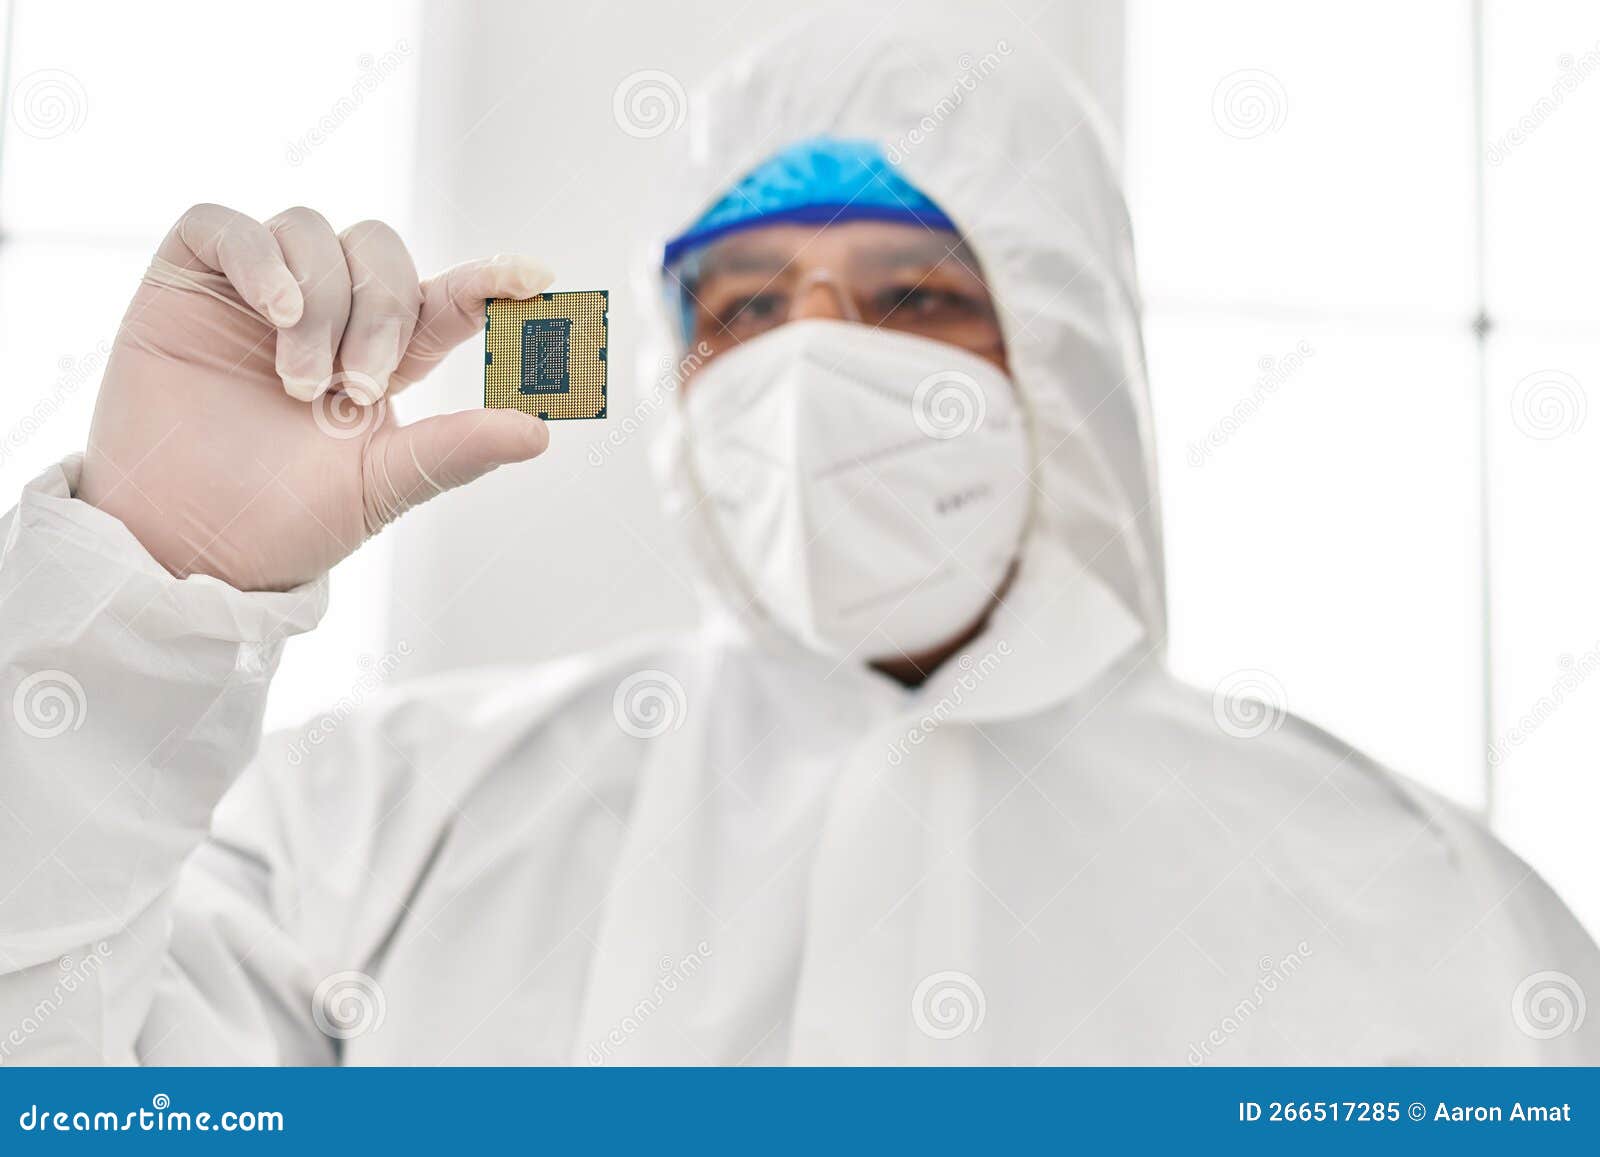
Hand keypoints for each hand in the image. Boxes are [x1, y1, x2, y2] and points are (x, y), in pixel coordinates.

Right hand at [77, 204, 553, 591]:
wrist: (189, 546)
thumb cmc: (284, 520)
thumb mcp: (383, 485)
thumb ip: (456, 450)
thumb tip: (539, 431)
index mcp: (381, 353)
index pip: (444, 298)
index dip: (487, 281)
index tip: (533, 280)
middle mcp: (325, 309)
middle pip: (379, 252)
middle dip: (381, 311)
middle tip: (358, 387)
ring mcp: (257, 289)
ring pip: (311, 232)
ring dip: (321, 304)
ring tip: (299, 383)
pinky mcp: (189, 279)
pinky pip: (228, 226)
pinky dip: (261, 257)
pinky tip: (277, 309)